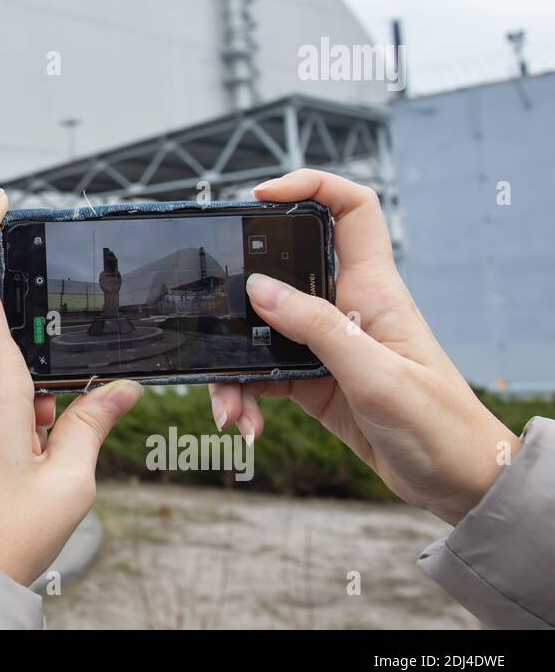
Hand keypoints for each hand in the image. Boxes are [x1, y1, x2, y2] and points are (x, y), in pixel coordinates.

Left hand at [0, 188, 143, 585]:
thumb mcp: (69, 484)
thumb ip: (94, 424)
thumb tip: (119, 390)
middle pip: (12, 345)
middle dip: (49, 378)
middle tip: (58, 438)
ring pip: (3, 377)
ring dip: (35, 407)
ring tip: (38, 468)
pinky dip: (17, 422)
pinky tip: (22, 469)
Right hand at [209, 169, 518, 524]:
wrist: (457, 484)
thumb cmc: (439, 425)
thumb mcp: (376, 376)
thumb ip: (318, 328)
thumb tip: (259, 288)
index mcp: (374, 290)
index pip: (350, 210)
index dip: (309, 187)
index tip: (261, 196)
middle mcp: (346, 308)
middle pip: (282, 272)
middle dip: (241, 292)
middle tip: (213, 312)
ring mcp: (326, 344)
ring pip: (260, 331)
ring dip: (234, 367)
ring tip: (230, 408)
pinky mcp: (311, 380)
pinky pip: (261, 373)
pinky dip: (244, 396)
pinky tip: (244, 424)